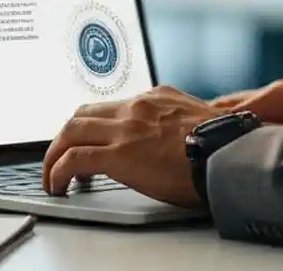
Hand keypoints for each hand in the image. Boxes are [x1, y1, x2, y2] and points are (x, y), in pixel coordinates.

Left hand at [42, 86, 218, 207]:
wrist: (230, 154)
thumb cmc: (225, 144)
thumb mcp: (201, 121)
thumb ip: (181, 123)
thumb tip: (182, 140)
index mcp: (158, 98)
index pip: (114, 105)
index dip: (96, 124)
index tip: (93, 139)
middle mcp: (137, 107)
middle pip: (84, 113)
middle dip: (68, 135)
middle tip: (63, 155)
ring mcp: (126, 128)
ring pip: (70, 131)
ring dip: (55, 153)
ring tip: (52, 174)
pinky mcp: (118, 154)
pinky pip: (73, 159)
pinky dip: (57, 171)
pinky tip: (58, 185)